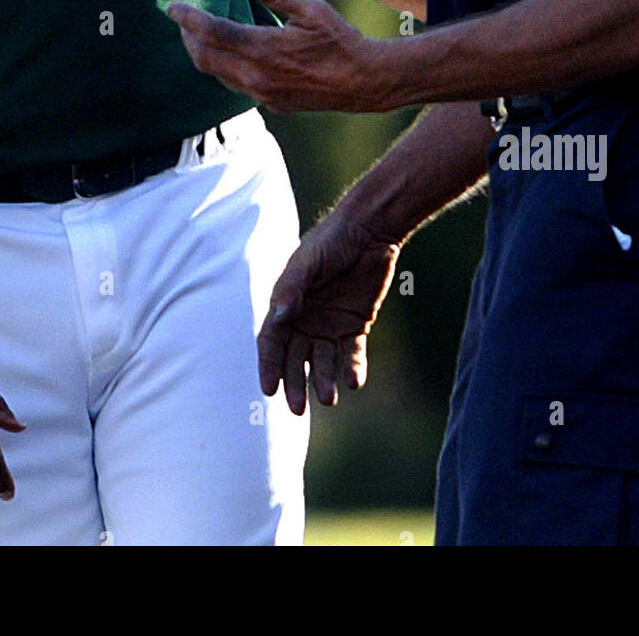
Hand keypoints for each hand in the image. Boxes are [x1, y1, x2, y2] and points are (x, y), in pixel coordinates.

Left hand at [166, 0, 394, 112]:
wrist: (364, 83)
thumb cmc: (342, 43)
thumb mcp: (314, 10)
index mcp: (264, 50)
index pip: (213, 33)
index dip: (188, 19)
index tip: (173, 7)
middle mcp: (257, 76)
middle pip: (206, 58)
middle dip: (189, 39)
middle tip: (182, 21)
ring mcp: (263, 93)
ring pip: (218, 75)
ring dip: (204, 55)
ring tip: (200, 37)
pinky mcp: (273, 103)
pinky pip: (236, 86)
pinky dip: (225, 69)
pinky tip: (232, 57)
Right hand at [258, 209, 400, 413]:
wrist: (369, 230)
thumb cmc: (330, 241)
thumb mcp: (307, 262)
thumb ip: (292, 288)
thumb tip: (279, 315)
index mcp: (286, 305)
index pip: (272, 343)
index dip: (269, 366)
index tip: (268, 390)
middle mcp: (305, 318)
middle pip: (295, 359)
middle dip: (294, 383)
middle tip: (297, 409)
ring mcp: (331, 323)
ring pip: (323, 361)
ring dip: (323, 380)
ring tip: (329, 398)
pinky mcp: (356, 323)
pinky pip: (352, 353)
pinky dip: (353, 368)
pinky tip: (354, 381)